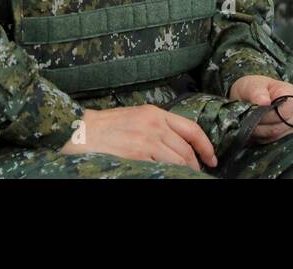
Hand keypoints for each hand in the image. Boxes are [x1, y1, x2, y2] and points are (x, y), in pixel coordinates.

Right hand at [59, 106, 216, 171]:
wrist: (80, 132)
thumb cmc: (105, 127)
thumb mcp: (136, 118)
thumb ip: (156, 126)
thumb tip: (176, 144)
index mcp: (155, 113)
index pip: (192, 129)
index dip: (206, 146)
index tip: (211, 159)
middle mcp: (154, 125)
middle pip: (187, 150)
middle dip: (195, 165)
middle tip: (198, 174)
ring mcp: (147, 141)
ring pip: (178, 162)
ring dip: (184, 172)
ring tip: (186, 178)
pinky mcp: (138, 155)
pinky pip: (162, 169)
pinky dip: (169, 175)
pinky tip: (168, 178)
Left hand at [229, 75, 292, 143]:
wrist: (252, 97)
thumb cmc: (254, 89)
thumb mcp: (251, 84)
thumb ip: (256, 91)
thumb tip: (264, 101)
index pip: (284, 112)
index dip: (267, 114)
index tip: (254, 110)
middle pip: (279, 127)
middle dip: (260, 124)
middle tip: (248, 117)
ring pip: (276, 136)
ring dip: (260, 131)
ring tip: (251, 121)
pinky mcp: (288, 136)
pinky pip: (274, 142)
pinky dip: (262, 137)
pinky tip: (257, 127)